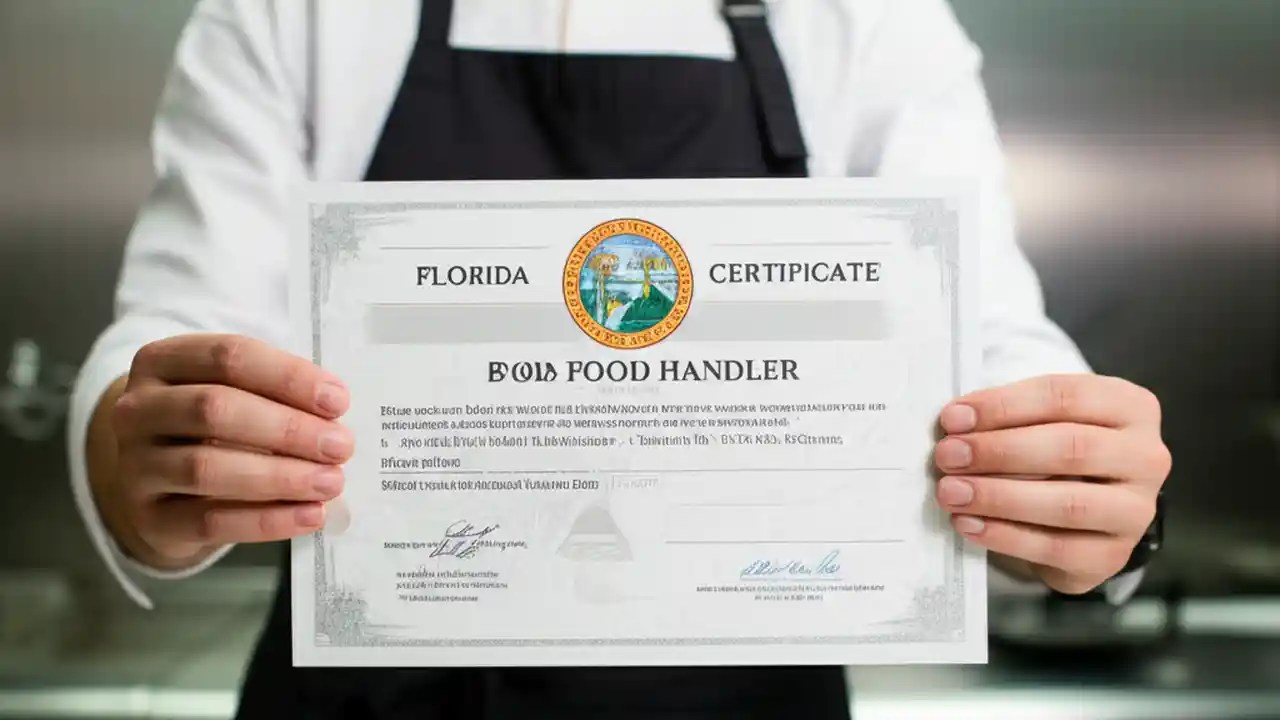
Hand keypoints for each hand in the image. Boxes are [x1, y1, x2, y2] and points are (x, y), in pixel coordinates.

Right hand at [98, 334, 353, 569]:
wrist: (157, 480)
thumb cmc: (211, 423)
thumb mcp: (234, 391)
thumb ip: (274, 393)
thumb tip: (334, 415)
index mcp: (162, 361)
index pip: (229, 357)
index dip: (288, 377)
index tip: (337, 401)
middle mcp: (137, 409)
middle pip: (215, 409)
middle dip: (288, 428)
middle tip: (340, 445)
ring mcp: (135, 465)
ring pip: (207, 467)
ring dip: (280, 476)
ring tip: (331, 482)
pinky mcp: (148, 518)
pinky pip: (209, 521)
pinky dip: (266, 520)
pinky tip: (309, 514)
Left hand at [933, 374, 1169, 593]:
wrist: (1088, 512)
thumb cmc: (1056, 450)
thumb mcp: (1044, 420)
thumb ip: (1009, 416)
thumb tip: (955, 423)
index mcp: (1131, 407)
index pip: (1065, 396)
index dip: (1003, 406)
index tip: (953, 418)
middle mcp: (1146, 457)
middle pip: (1069, 448)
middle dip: (999, 451)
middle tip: (948, 455)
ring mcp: (1136, 511)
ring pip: (1067, 504)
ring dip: (999, 497)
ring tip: (951, 492)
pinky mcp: (1114, 554)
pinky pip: (1056, 548)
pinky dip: (1005, 536)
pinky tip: (968, 524)